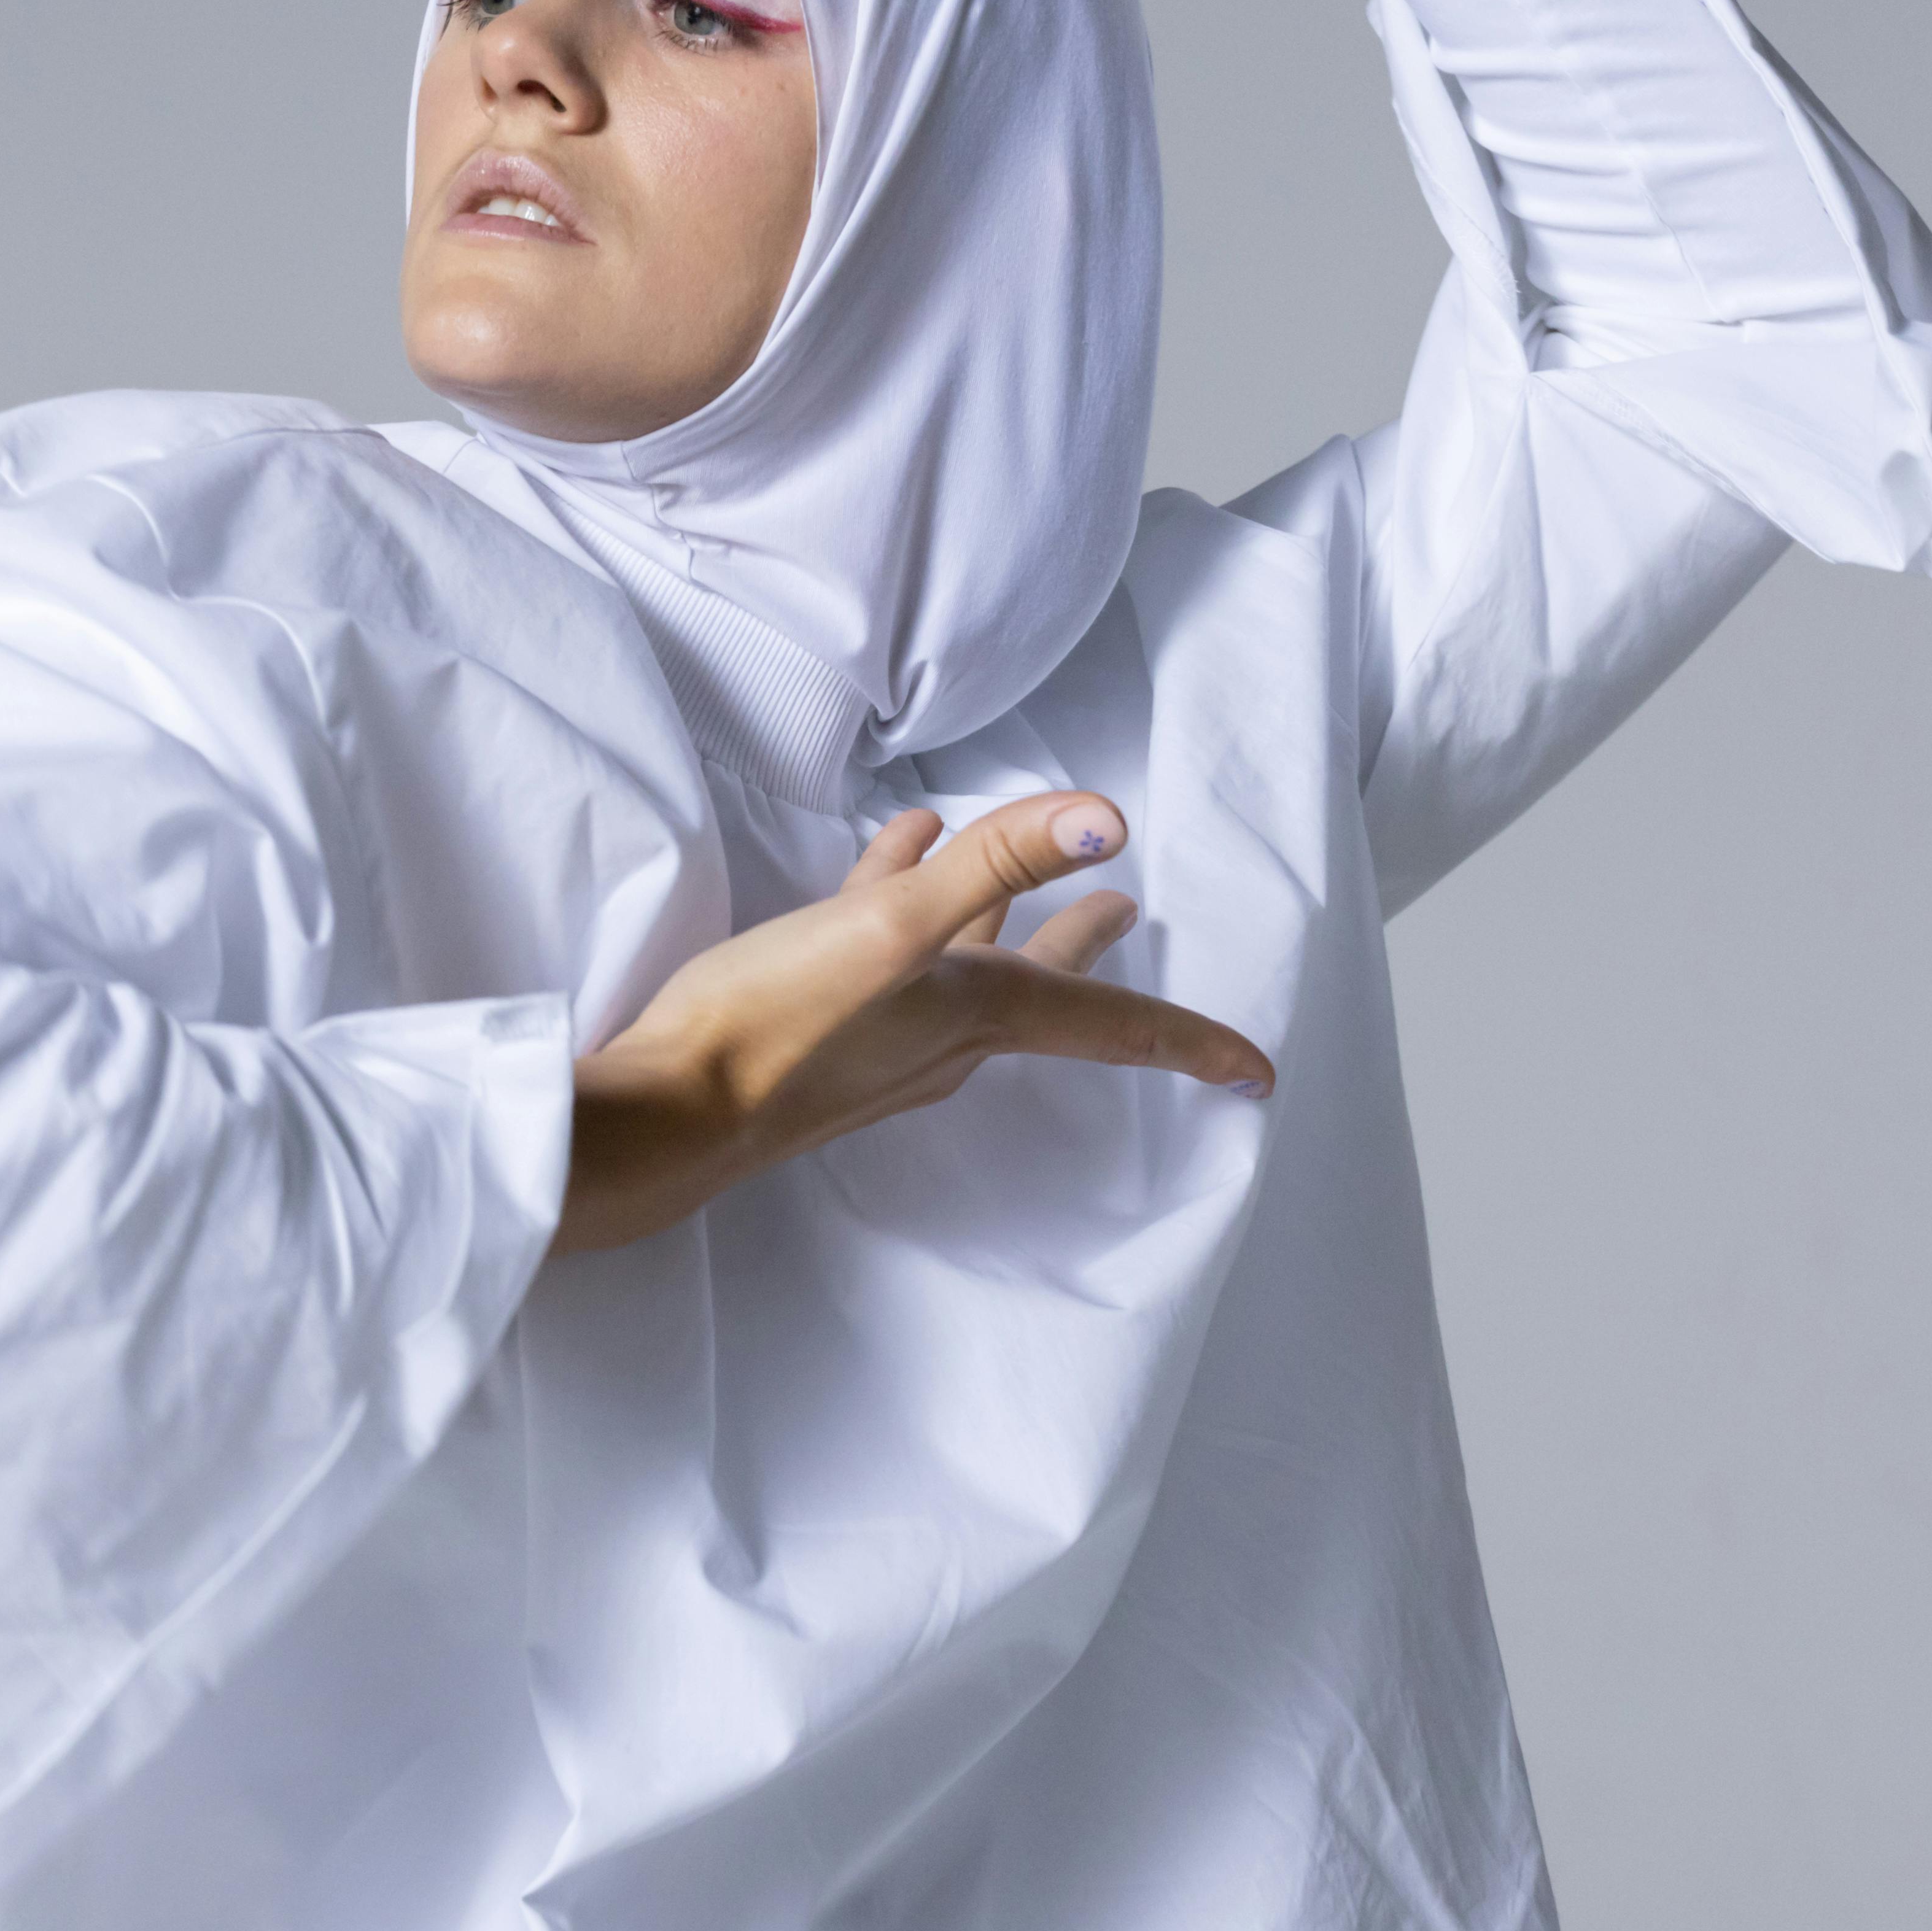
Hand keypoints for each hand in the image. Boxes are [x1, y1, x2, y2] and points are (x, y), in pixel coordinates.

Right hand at [555, 790, 1271, 1254]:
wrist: (672, 1112)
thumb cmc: (780, 1025)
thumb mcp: (893, 929)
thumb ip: (996, 864)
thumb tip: (1107, 818)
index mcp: (979, 1016)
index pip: (1115, 1023)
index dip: (1192, 1039)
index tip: (1259, 1072)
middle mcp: (944, 1034)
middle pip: (1044, 987)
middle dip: (1089, 950)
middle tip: (1129, 911)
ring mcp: (882, 1032)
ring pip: (962, 960)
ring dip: (993, 912)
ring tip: (1002, 864)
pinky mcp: (820, 1018)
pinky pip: (884, 944)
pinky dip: (901, 894)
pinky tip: (889, 853)